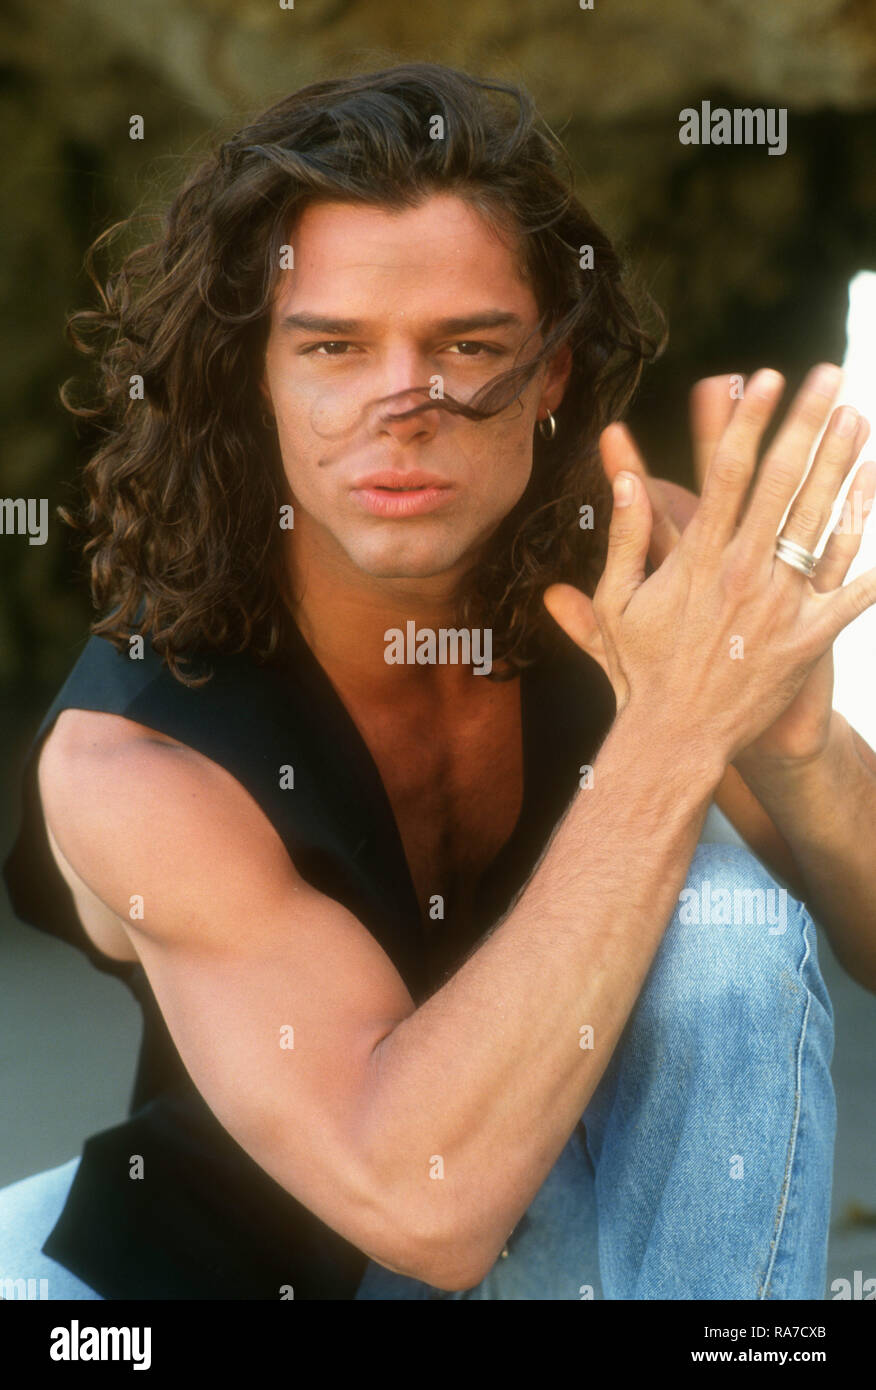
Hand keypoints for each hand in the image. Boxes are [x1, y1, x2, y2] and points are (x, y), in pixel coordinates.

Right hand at [544, 365, 875, 769]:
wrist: (675, 738)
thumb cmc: (641, 671)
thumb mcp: (617, 603)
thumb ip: (626, 538)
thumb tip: (624, 480)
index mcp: (697, 558)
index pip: (727, 473)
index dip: (747, 421)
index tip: (765, 378)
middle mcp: (743, 571)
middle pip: (782, 482)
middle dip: (807, 423)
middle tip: (830, 377)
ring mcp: (779, 605)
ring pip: (819, 522)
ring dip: (843, 466)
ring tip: (859, 419)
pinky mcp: (807, 639)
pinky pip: (852, 592)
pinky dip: (874, 560)